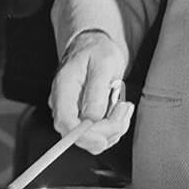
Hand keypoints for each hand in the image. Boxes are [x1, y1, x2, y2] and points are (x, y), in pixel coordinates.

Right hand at [49, 31, 133, 154]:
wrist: (95, 48)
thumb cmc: (97, 51)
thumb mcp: (103, 63)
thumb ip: (96, 91)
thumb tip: (92, 119)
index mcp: (63, 88)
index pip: (64, 122)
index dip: (82, 137)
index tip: (102, 140)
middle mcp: (64, 105)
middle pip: (80, 135)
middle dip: (108, 129)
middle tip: (124, 107)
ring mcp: (74, 113)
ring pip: (94, 138)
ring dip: (115, 126)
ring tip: (124, 104)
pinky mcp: (85, 118)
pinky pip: (101, 133)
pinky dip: (115, 126)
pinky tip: (121, 109)